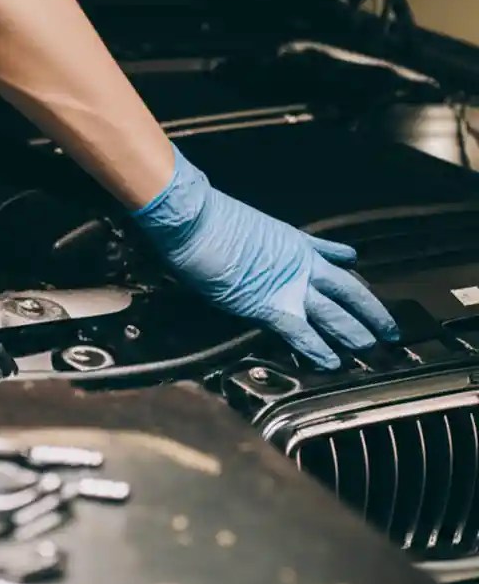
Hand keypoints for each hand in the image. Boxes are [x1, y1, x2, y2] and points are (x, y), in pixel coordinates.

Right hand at [133, 145, 399, 368]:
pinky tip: (331, 363)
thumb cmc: (209, 220)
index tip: (362, 277)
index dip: (352, 271)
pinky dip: (318, 350)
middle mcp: (301, 263)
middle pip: (348, 290)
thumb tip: (253, 250)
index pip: (334, 258)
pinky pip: (302, 333)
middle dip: (371, 311)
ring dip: (354, 333)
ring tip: (370, 350)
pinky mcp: (270, 306)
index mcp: (294, 241)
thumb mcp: (248, 226)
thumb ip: (263, 243)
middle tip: (388, 328)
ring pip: (335, 313)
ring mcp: (289, 285)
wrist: (195, 220)